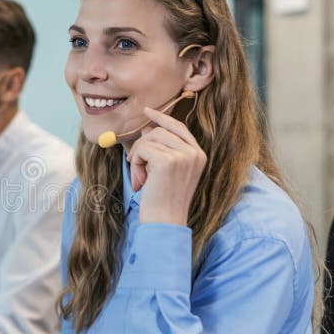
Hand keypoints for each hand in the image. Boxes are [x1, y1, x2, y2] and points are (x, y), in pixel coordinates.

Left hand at [126, 107, 206, 225]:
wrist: (165, 221)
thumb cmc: (163, 200)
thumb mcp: (164, 171)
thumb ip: (161, 149)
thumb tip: (149, 128)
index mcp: (198, 155)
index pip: (179, 127)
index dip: (162, 118)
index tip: (146, 111)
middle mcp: (194, 153)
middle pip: (160, 131)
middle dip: (142, 146)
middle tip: (135, 166)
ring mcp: (183, 156)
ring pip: (150, 139)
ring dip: (138, 156)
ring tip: (140, 177)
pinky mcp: (168, 161)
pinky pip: (143, 149)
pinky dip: (136, 163)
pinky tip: (140, 181)